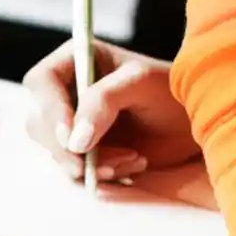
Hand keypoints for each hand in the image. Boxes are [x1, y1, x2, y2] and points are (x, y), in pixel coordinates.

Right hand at [22, 40, 200, 181]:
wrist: (195, 122)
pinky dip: (101, 174)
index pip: (41, 82)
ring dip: (90, 164)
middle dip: (67, 149)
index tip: (72, 140)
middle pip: (40, 122)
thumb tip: (74, 141)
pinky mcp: (83, 150)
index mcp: (75, 60)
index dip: (50, 110)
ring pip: (56, 150)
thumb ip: (103, 102)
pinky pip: (75, 169)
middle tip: (94, 166)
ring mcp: (72, 123)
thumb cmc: (170, 91)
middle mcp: (66, 91)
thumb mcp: (140, 84)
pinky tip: (133, 165)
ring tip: (133, 159)